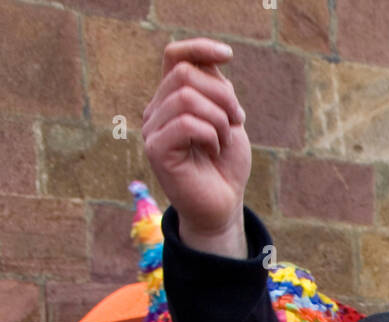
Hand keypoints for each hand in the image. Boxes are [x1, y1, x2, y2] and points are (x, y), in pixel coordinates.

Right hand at [143, 39, 250, 255]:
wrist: (223, 205)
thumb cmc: (225, 165)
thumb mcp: (228, 118)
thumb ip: (217, 89)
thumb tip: (211, 61)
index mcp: (171, 98)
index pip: (175, 56)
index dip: (200, 47)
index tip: (228, 55)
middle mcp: (156, 110)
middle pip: (185, 73)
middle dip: (221, 94)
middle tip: (236, 120)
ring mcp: (152, 130)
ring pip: (186, 97)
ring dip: (218, 117)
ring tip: (225, 139)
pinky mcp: (155, 150)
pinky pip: (185, 123)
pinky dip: (209, 134)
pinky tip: (214, 150)